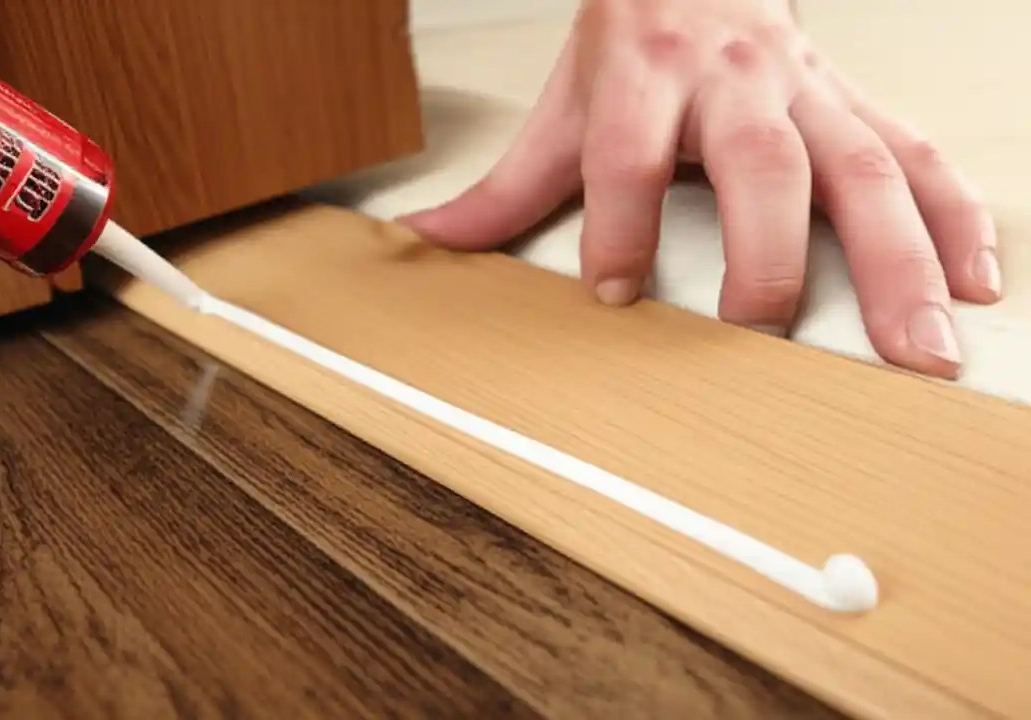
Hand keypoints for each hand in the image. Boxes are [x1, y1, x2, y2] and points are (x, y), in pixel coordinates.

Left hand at [398, 0, 1000, 379]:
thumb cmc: (634, 40)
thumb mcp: (562, 106)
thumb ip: (506, 188)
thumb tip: (430, 241)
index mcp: (648, 75)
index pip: (628, 152)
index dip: (620, 222)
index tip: (613, 291)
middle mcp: (736, 82)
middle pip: (761, 163)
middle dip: (768, 251)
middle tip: (766, 330)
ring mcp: (809, 92)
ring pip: (868, 168)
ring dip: (900, 260)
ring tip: (919, 348)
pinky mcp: (855, 104)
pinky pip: (919, 155)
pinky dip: (954, 219)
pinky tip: (975, 280)